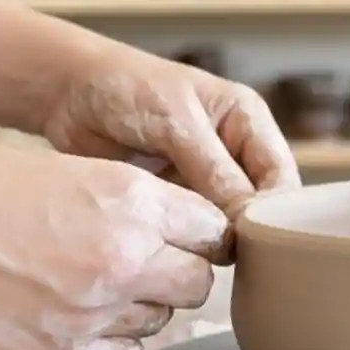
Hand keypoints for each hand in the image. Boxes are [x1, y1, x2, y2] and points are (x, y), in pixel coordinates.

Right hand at [0, 144, 227, 349]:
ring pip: (162, 321)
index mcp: (128, 198)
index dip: (199, 230)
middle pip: (198, 282)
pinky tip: (86, 317)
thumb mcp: (62, 167)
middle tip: (148, 260)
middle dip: (180, 270)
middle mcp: (123, 257)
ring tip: (98, 282)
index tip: (184, 232)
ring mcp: (94, 311)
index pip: (211, 228)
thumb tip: (171, 223)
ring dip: (144, 305)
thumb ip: (126, 198)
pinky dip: (116, 342)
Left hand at [43, 49, 300, 254]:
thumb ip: (213, 169)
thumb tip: (245, 220)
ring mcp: (203, 180)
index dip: (273, 211)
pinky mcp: (174, 200)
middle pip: (260, 206)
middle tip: (228, 258)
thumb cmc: (126, 88)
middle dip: (248, 232)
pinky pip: (192, 228)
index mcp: (248, 122)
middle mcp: (234, 153)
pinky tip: (179, 258)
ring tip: (203, 261)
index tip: (251, 238)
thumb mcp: (176, 123)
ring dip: (217, 241)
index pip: (281, 177)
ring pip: (227, 222)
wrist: (68, 93)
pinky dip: (189, 244)